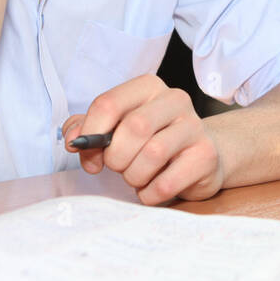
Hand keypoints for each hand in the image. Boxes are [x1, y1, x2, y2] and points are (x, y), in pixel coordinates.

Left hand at [62, 74, 225, 204]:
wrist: (199, 157)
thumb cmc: (151, 141)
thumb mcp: (118, 128)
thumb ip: (88, 128)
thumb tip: (74, 139)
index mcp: (148, 87)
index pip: (109, 103)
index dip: (90, 133)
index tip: (87, 153)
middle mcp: (175, 100)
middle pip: (133, 128)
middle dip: (116, 157)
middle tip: (117, 167)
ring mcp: (195, 127)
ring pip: (152, 155)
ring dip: (134, 176)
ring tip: (136, 177)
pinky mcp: (206, 156)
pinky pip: (166, 183)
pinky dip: (149, 194)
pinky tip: (151, 190)